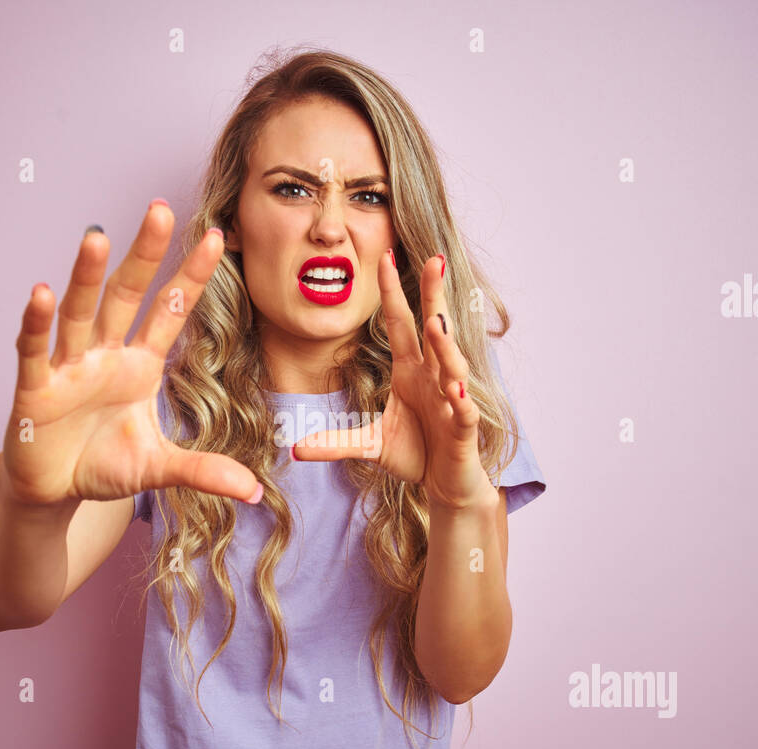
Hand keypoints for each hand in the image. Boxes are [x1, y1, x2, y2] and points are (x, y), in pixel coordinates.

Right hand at [0, 205, 262, 506]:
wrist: (54, 491)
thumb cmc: (102, 465)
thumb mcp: (159, 469)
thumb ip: (204, 470)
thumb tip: (254, 491)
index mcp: (139, 365)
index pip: (170, 311)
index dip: (191, 276)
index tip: (216, 236)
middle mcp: (105, 356)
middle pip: (126, 296)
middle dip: (143, 255)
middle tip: (160, 209)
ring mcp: (68, 368)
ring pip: (79, 314)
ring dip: (87, 277)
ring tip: (98, 237)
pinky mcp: (34, 390)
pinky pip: (33, 351)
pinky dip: (35, 324)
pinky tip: (39, 293)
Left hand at [291, 251, 496, 509]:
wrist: (447, 483)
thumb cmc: (416, 454)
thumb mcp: (369, 446)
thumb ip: (335, 442)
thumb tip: (294, 448)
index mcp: (412, 372)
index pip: (401, 324)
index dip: (393, 292)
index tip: (385, 256)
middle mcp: (434, 378)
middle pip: (435, 330)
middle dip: (435, 296)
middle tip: (435, 259)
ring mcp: (451, 401)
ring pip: (452, 367)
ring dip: (446, 347)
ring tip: (436, 324)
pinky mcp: (462, 430)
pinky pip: (464, 412)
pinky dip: (462, 402)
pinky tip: (457, 391)